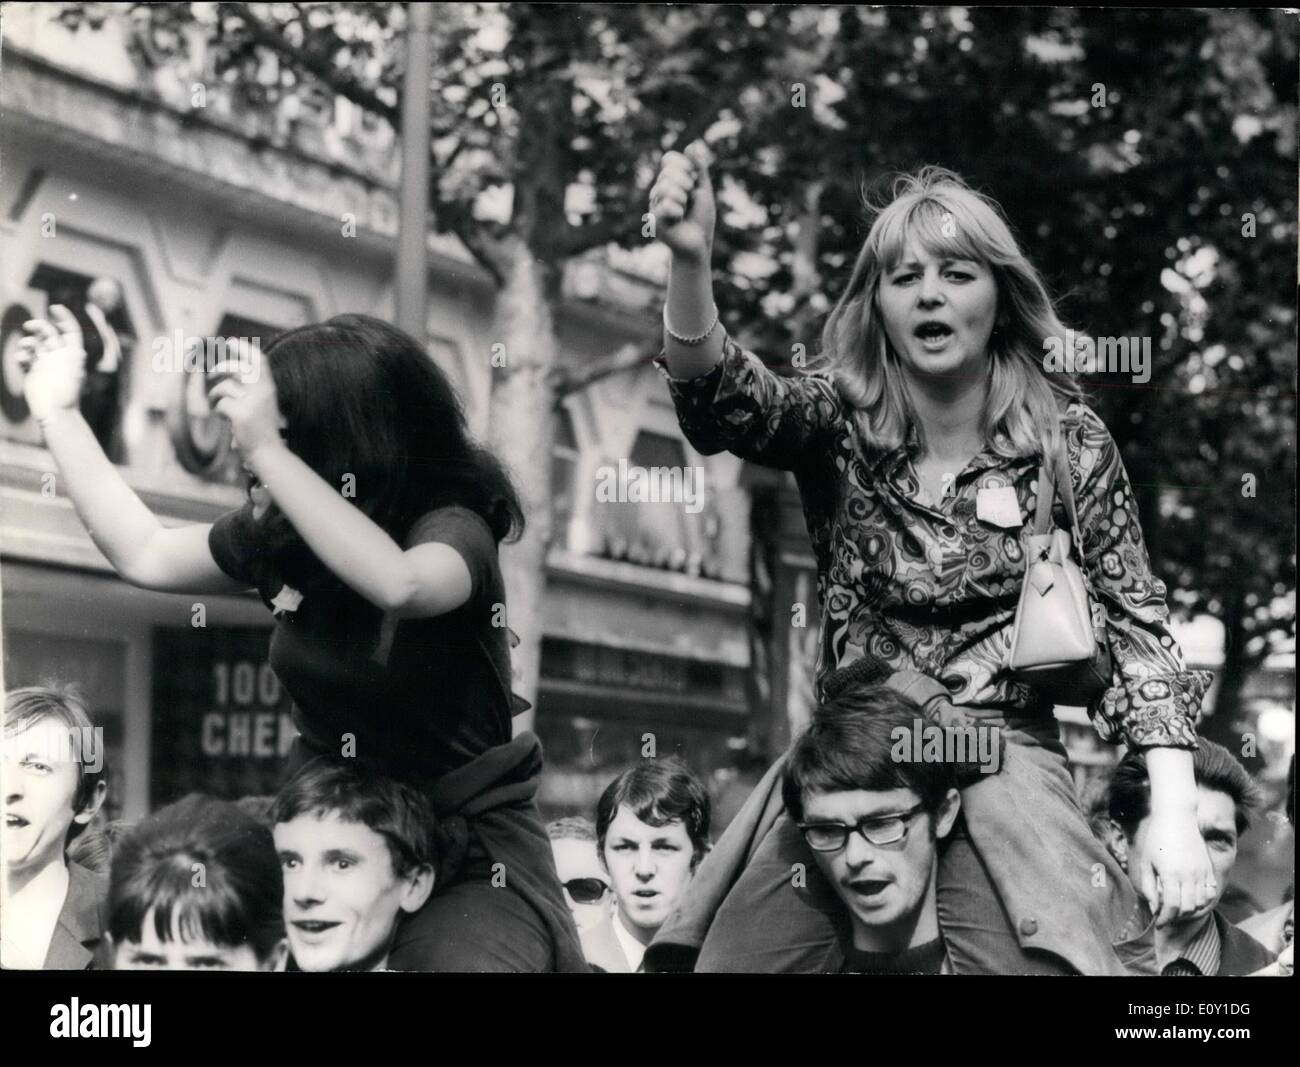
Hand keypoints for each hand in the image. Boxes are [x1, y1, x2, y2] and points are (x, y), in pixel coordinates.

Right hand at [18, 305, 86, 419]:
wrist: (56, 413)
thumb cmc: (68, 393)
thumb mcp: (75, 371)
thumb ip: (74, 354)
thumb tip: (73, 340)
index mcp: (72, 354)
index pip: (70, 331)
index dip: (64, 318)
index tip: (55, 307)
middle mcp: (59, 357)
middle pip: (49, 334)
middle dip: (40, 326)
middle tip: (30, 326)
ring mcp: (45, 364)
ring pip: (34, 344)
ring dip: (28, 342)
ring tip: (26, 348)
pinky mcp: (33, 373)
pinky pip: (24, 359)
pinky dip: (21, 355)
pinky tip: (22, 360)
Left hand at [206, 351, 285, 459]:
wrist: (268, 453)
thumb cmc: (262, 430)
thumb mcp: (262, 405)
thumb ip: (251, 389)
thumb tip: (230, 373)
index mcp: (269, 388)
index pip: (259, 361)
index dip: (245, 349)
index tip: (231, 341)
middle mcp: (263, 392)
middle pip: (237, 368)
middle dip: (220, 369)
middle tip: (210, 375)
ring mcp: (253, 403)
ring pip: (225, 387)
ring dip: (216, 396)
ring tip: (218, 407)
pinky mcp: (242, 414)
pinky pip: (221, 404)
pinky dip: (218, 411)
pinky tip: (224, 419)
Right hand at [649, 140, 715, 262]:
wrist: (698, 244)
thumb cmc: (701, 219)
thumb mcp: (703, 190)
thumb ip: (699, 168)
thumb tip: (692, 145)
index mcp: (671, 181)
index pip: (669, 160)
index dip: (683, 165)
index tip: (693, 179)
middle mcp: (660, 190)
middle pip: (668, 172)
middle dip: (685, 184)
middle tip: (689, 199)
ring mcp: (655, 204)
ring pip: (665, 187)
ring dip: (682, 199)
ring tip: (684, 212)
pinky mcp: (653, 218)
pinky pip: (665, 204)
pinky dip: (677, 212)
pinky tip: (677, 220)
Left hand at [1137, 811, 1215, 927]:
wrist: (1177, 818)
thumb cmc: (1157, 839)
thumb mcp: (1146, 862)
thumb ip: (1149, 886)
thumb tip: (1155, 907)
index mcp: (1170, 874)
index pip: (1172, 907)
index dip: (1165, 919)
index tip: (1159, 923)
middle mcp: (1189, 875)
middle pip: (1187, 909)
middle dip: (1175, 917)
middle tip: (1166, 916)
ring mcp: (1201, 872)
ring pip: (1200, 903)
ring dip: (1189, 909)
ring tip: (1177, 906)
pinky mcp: (1209, 868)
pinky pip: (1210, 893)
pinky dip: (1202, 900)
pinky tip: (1191, 897)